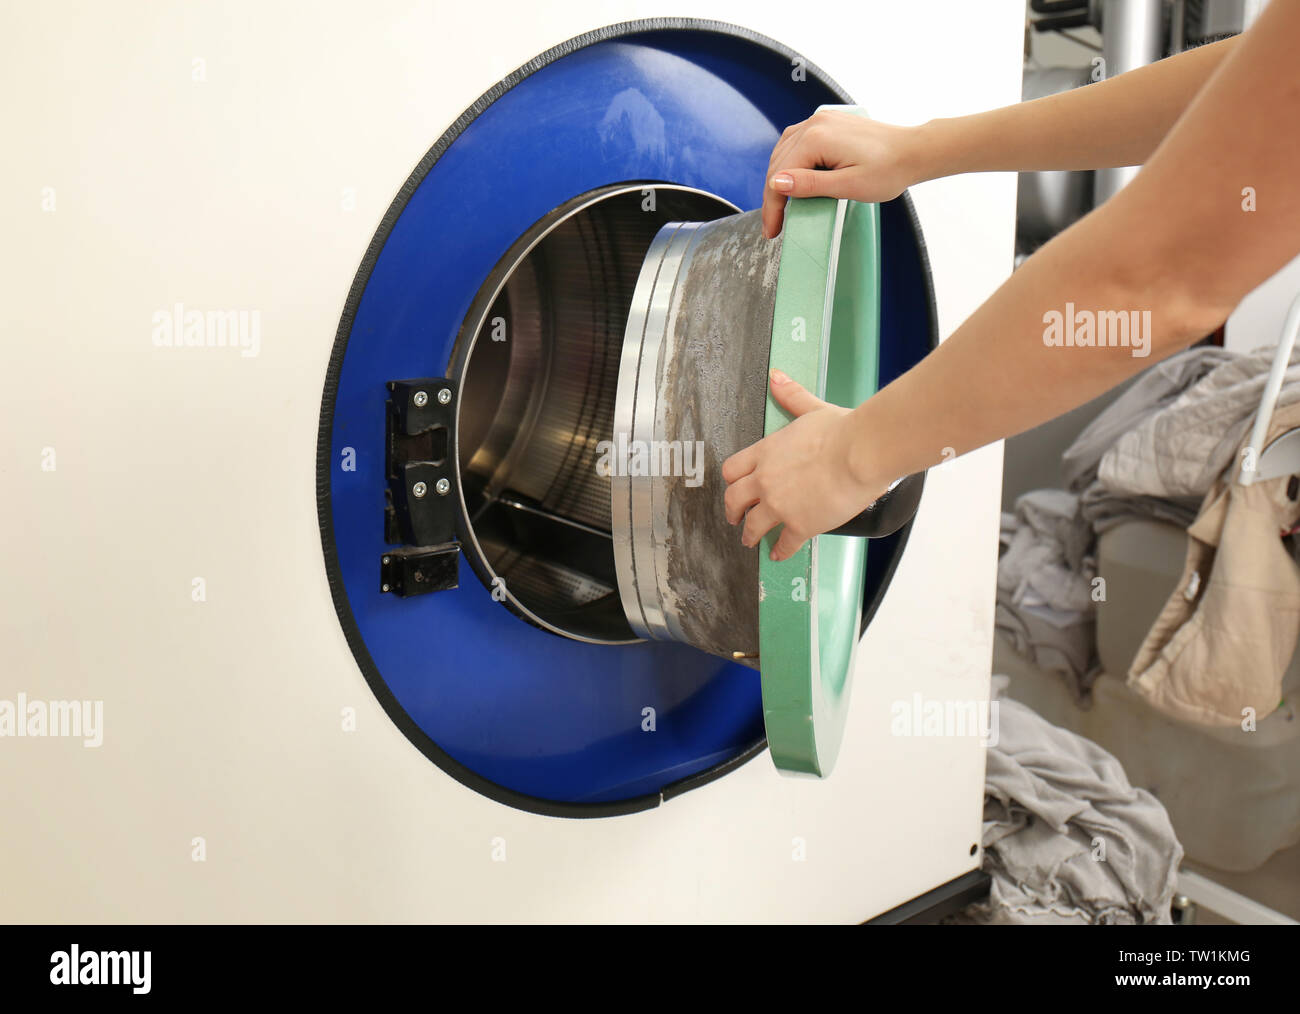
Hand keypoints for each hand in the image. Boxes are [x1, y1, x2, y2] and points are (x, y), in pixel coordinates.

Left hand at [722, 370, 884, 561]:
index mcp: (766, 452)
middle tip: (735, 519)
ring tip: (750, 541)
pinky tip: (779, 555)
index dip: (731, 481)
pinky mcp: (800, 525)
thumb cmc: (841, 430)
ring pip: (752, 526)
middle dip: (732, 511)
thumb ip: (791, 396)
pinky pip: (783, 544)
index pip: (733, 469)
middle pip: (734, 500)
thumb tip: (777, 377)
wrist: (860, 453)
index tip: (734, 487)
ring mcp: (780, 505)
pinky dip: (780, 552)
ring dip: (749, 535)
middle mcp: (765, 480)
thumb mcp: (811, 409)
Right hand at [762, 109, 919, 238]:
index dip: (773, 207)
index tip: (772, 229)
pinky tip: (791, 176)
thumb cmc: (888, 170)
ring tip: (781, 204)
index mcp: (816, 139)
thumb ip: (810, 185)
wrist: (912, 151)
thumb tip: (777, 183)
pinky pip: (797, 141)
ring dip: (778, 177)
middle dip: (773, 195)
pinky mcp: (828, 123)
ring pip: (784, 151)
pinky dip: (790, 161)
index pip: (780, 176)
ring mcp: (821, 120)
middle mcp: (814, 124)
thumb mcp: (848, 186)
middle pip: (778, 163)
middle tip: (775, 224)